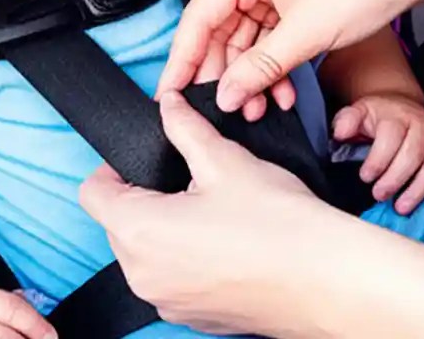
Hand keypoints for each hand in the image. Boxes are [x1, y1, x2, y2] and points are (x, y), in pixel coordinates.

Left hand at [79, 91, 352, 338]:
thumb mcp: (225, 160)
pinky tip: (227, 242)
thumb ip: (185, 129)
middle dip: (144, 197)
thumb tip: (169, 105)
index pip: (93, 193)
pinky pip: (173, 282)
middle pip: (118, 225)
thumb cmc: (279, 222)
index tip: (144, 157)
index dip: (113, 167)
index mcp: (139, 231)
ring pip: (146, 255)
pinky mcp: (195, 319)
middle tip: (187, 178)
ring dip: (165, 230)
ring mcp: (168, 302)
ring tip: (212, 209)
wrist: (329, 282)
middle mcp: (143, 275)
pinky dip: (187, 261)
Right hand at [159, 0, 423, 113]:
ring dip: (250, 76)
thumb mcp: (306, 34)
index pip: (197, 19)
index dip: (182, 62)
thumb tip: (224, 96)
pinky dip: (270, 66)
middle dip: (224, 75)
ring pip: (241, 40)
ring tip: (258, 110)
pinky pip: (264, 38)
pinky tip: (278, 93)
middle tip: (224, 113)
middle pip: (216, 31)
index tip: (169, 97)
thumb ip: (259, 68)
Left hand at [333, 94, 423, 214]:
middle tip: (379, 195)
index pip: (390, 139)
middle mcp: (422, 124)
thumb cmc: (378, 116)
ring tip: (401, 207)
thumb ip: (346, 121)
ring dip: (417, 190)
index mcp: (397, 116)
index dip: (378, 161)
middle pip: (413, 156)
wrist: (403, 105)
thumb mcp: (358, 112)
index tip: (365, 177)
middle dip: (395, 180)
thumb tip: (340, 133)